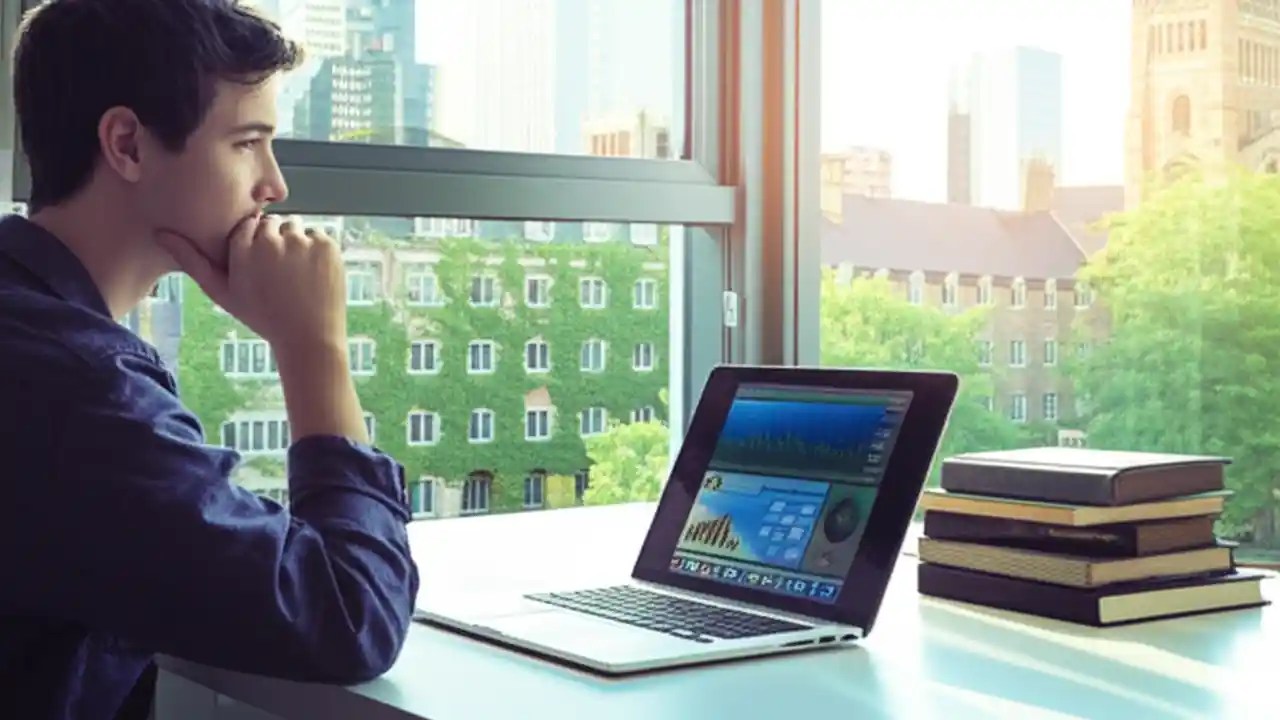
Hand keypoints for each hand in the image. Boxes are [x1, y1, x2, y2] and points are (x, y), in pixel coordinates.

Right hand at [157, 214, 348, 357]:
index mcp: (244, 246)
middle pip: (272, 224)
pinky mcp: (327, 245)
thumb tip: (159, 233)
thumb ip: (192, 260)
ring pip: (296, 227)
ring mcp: (302, 241)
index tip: (260, 268)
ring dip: (296, 244)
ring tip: (295, 276)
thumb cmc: (262, 316)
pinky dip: (317, 251)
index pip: (247, 226)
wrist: (309, 338)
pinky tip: (312, 276)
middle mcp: (272, 239)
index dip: (254, 246)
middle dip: (275, 242)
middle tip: (279, 275)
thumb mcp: (222, 291)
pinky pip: (319, 235)